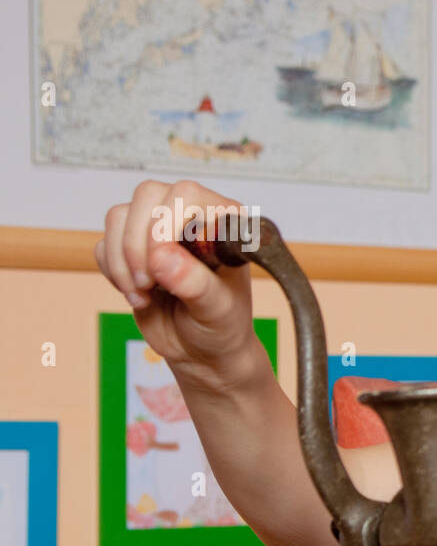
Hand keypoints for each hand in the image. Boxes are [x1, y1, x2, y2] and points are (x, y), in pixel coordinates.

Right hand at [95, 180, 259, 389]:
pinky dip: (112, 271)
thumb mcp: (217, 310)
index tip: (162, 265)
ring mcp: (158, 229)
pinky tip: (138, 295)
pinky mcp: (131, 247)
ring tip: (144, 294)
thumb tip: (162, 257)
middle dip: (138, 244)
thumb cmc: (222, 325)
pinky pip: (103, 243)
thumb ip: (195, 284)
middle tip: (149, 283)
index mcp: (223, 222)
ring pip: (119, 216)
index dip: (165, 225)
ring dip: (122, 261)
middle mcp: (191, 216)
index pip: (187, 194)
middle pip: (147, 196)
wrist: (202, 350)